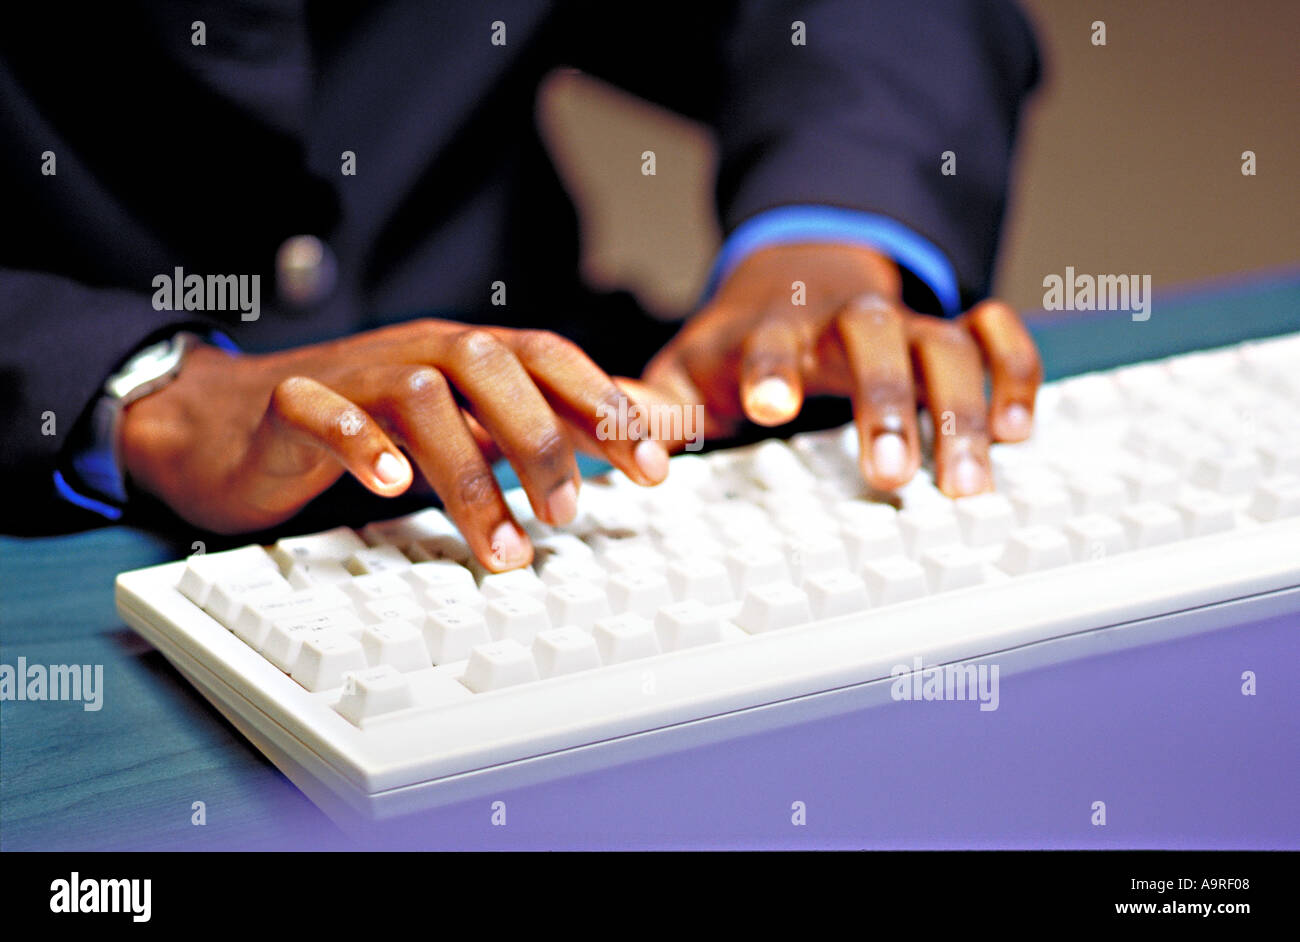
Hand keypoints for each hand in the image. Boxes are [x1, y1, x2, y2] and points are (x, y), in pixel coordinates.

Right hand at [120, 321, 669, 568]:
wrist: (238, 419)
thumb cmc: (369, 423)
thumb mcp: (470, 422)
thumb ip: (547, 424)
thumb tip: (647, 433)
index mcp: (465, 353)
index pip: (548, 359)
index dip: (603, 407)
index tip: (651, 470)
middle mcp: (417, 353)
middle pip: (492, 368)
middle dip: (541, 443)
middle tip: (568, 517)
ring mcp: (353, 374)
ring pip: (419, 400)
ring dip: (468, 477)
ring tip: (502, 549)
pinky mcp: (290, 405)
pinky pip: (323, 411)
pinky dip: (360, 444)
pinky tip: (390, 487)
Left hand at [640, 243, 1041, 495]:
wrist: (795, 278)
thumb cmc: (739, 348)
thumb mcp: (688, 371)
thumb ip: (659, 408)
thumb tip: (620, 448)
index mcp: (772, 329)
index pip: (771, 341)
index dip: (771, 369)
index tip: (770, 407)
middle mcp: (844, 320)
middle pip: (872, 340)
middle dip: (883, 402)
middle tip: (889, 474)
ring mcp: (904, 323)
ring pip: (943, 345)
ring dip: (961, 408)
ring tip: (968, 481)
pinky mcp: (950, 330)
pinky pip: (996, 335)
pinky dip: (1014, 371)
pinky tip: (1021, 428)